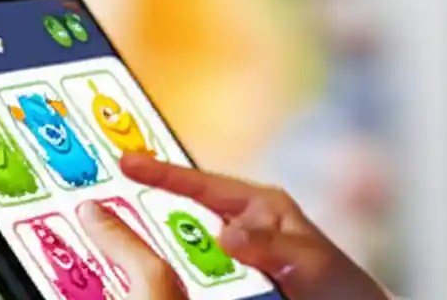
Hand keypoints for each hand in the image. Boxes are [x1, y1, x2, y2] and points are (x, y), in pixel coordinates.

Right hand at [80, 153, 391, 299]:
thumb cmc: (343, 286)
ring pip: (185, 246)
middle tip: (103, 203)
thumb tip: (225, 234)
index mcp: (261, 206)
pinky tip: (152, 282)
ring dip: (159, 248)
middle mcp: (244, 225)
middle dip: (148, 207)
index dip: (163, 172)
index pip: (203, 184)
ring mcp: (236, 255)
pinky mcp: (233, 283)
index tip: (125, 161)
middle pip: (184, 212)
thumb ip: (270, 246)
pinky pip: (194, 275)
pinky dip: (174, 275)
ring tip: (119, 246)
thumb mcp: (307, 261)